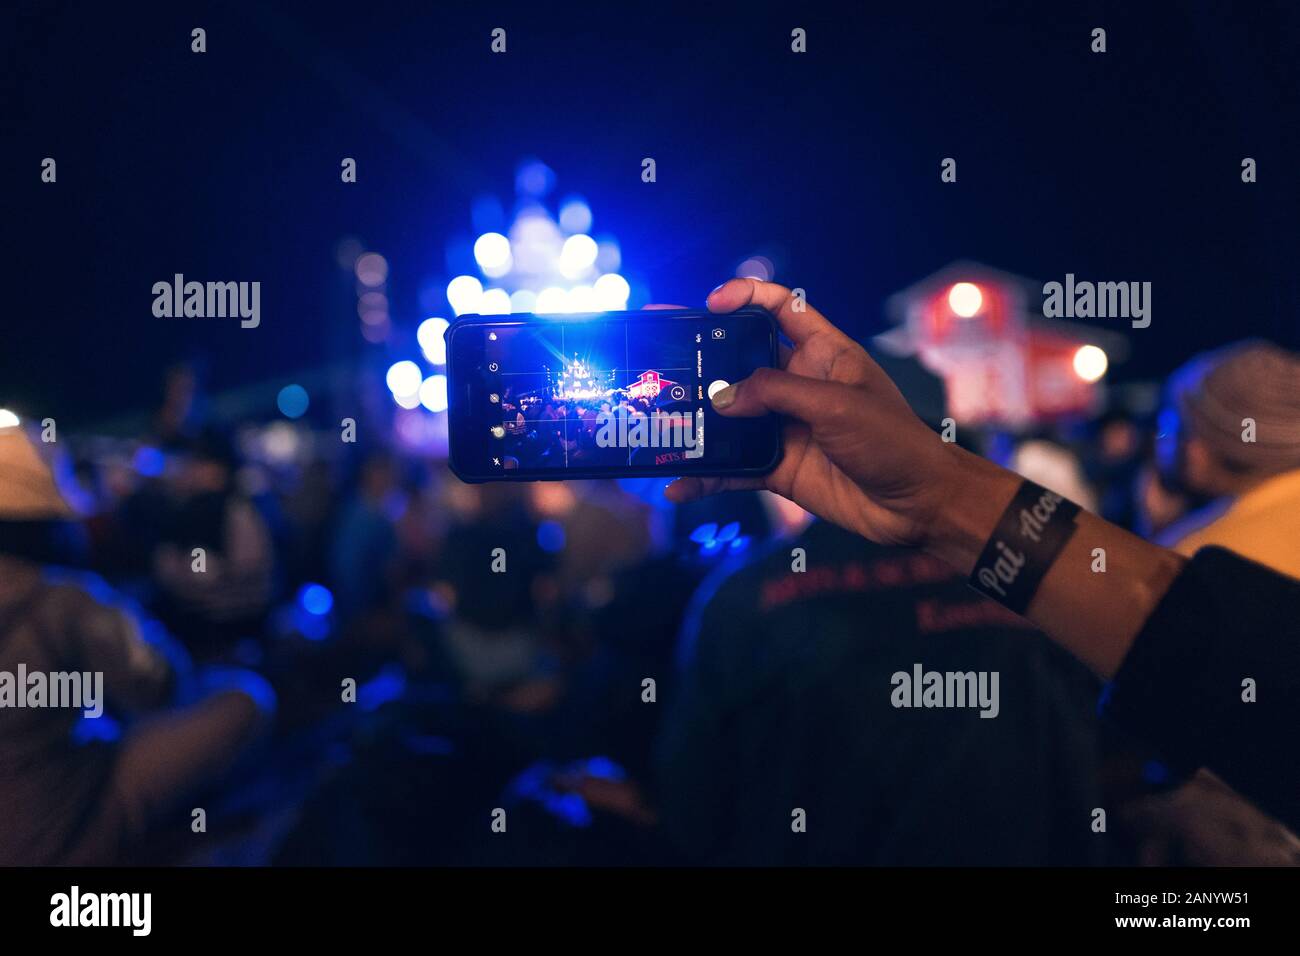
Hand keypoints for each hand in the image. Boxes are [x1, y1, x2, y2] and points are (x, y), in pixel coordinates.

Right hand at [661, 279, 966, 548]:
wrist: (915, 505)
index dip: (745, 297)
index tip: (709, 306)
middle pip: (740, 362)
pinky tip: (678, 485)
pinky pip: (732, 467)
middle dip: (700, 358)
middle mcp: (798, 384)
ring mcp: (784, 426)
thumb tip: (721, 398)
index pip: (780, 308)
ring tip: (655, 423)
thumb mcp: (836, 406)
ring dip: (695, 422)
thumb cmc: (893, 441)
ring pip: (729, 417)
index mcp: (822, 353)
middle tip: (657, 356)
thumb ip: (777, 394)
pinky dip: (705, 476)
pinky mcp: (777, 466)